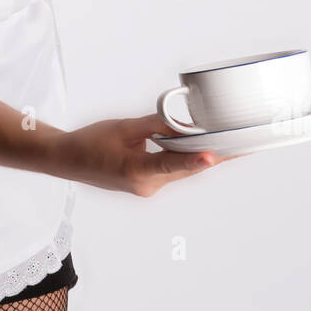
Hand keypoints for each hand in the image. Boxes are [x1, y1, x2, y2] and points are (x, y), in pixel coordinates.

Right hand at [50, 114, 246, 195]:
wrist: (68, 160)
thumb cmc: (90, 142)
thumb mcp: (123, 127)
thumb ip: (154, 124)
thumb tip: (182, 121)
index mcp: (135, 170)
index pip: (170, 164)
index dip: (194, 160)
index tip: (214, 156)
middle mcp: (145, 185)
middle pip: (185, 169)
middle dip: (214, 157)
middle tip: (242, 146)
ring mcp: (147, 188)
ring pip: (180, 171)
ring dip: (201, 158)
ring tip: (230, 145)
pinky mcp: (146, 185)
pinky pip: (171, 171)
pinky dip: (185, 159)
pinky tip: (200, 148)